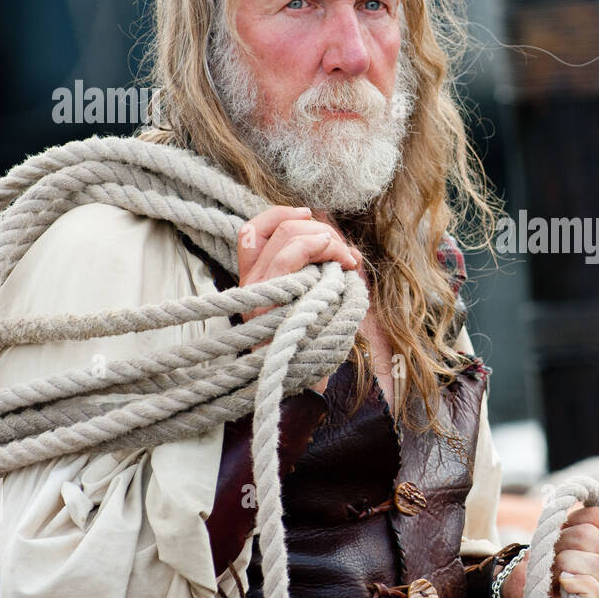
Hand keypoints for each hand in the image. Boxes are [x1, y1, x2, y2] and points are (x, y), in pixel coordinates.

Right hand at [237, 205, 360, 392]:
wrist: (306, 384)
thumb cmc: (315, 342)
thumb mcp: (313, 300)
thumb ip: (314, 271)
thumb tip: (339, 242)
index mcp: (255, 281)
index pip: (252, 230)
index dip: (281, 213)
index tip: (309, 213)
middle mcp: (251, 283)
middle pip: (280, 227)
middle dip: (322, 230)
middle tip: (345, 253)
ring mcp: (259, 290)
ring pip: (289, 235)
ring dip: (329, 239)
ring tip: (347, 260)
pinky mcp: (270, 299)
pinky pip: (293, 254)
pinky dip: (324, 247)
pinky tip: (342, 261)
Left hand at [501, 489, 598, 597]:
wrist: (530, 587)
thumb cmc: (554, 556)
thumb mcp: (574, 526)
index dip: (581, 517)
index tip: (567, 526)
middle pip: (592, 534)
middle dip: (565, 538)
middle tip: (557, 553)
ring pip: (590, 554)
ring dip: (561, 557)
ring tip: (557, 567)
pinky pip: (585, 581)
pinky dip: (565, 578)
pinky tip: (561, 584)